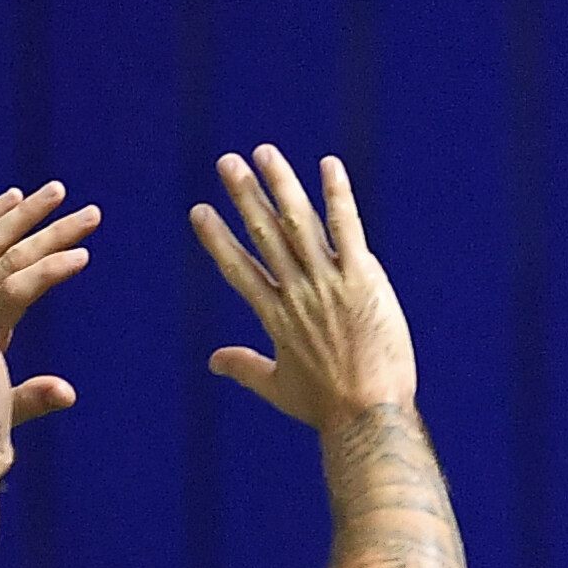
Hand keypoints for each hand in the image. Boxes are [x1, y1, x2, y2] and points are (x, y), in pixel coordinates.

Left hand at [0, 179, 95, 439]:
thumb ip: (30, 401)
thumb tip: (68, 392)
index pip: (16, 289)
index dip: (49, 271)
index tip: (83, 256)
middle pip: (9, 255)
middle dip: (52, 233)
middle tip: (90, 214)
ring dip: (24, 213)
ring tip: (56, 190)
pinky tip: (12, 197)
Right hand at [192, 146, 417, 428]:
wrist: (368, 415)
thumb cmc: (326, 407)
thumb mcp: (279, 388)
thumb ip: (244, 368)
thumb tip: (213, 361)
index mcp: (274, 316)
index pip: (238, 268)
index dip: (217, 239)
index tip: (199, 212)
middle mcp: (297, 293)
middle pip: (264, 235)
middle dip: (243, 196)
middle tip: (226, 162)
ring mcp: (329, 284)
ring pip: (300, 223)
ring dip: (280, 185)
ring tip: (264, 153)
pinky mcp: (363, 280)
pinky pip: (347, 230)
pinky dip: (338, 197)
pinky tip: (329, 166)